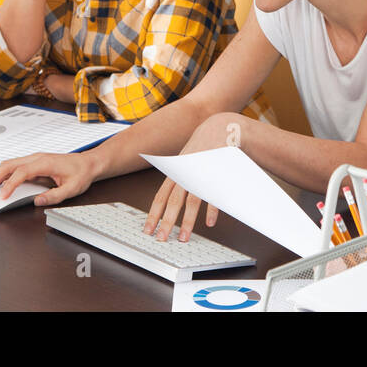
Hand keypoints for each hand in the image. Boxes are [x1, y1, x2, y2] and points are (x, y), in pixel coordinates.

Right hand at [0, 152, 99, 206]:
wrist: (88, 163)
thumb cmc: (81, 173)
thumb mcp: (72, 188)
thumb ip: (55, 196)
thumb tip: (37, 201)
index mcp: (45, 162)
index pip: (21, 172)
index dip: (10, 185)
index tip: (2, 197)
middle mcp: (36, 158)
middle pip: (8, 165)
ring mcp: (33, 159)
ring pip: (8, 165)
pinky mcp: (33, 163)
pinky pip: (13, 167)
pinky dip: (1, 175)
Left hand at [141, 113, 241, 241]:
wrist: (218, 127)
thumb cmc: (200, 147)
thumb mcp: (184, 161)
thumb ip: (176, 178)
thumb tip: (165, 198)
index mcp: (176, 172)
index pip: (160, 197)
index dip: (153, 214)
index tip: (148, 230)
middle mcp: (186, 174)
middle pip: (173, 201)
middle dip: (166, 222)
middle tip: (162, 239)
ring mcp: (201, 174)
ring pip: (191, 200)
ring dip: (187, 221)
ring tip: (184, 237)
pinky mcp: (216, 174)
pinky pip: (213, 194)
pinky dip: (211, 209)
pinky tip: (209, 222)